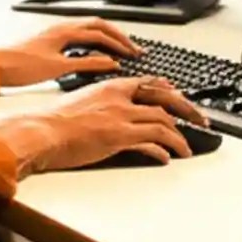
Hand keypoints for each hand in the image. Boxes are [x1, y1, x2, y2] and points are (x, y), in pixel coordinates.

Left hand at [0, 18, 141, 86]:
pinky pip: (78, 35)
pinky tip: (94, 51)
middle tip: (133, 48)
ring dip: (106, 36)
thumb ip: (87, 64)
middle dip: (118, 36)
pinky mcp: (50, 39)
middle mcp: (62, 27)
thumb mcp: (59, 68)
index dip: (120, 44)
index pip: (101, 34)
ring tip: (119, 47)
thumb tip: (110, 63)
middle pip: (98, 25)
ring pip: (88, 28)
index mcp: (66, 31)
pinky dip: (92, 41)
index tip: (133, 54)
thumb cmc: (21, 65)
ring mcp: (55, 31)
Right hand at [0, 77, 208, 176]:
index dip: (170, 90)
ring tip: (186, 148)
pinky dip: (163, 150)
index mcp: (111, 86)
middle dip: (188, 110)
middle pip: (166, 99)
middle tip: (200, 120)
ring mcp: (121, 117)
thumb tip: (114, 110)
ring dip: (179, 137)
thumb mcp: (83, 99)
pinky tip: (166, 158)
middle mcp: (120, 98)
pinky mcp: (118, 137)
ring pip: (163, 122)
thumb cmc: (55, 120)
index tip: (181, 96)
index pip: (150, 83)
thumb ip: (103, 100)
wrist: (41, 131)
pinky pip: (151, 143)